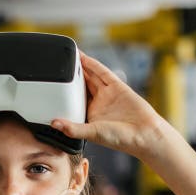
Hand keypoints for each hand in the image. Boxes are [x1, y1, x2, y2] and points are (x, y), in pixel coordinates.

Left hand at [50, 52, 164, 155]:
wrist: (144, 133)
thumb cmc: (121, 138)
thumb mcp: (92, 133)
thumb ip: (73, 128)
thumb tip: (54, 124)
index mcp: (88, 115)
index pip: (72, 100)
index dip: (62, 92)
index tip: (51, 84)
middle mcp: (97, 103)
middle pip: (80, 85)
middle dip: (70, 75)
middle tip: (57, 64)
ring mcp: (107, 94)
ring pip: (90, 77)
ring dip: (80, 67)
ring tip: (69, 55)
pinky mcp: (117, 87)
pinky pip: (102, 73)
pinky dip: (93, 65)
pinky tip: (83, 58)